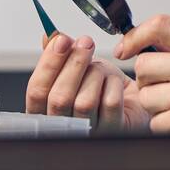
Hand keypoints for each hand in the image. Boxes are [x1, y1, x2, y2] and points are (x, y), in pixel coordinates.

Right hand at [26, 32, 150, 131]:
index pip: (36, 92)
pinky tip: (115, 81)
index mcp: (47, 112)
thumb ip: (60, 55)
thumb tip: (48, 36)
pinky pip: (109, 103)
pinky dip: (113, 84)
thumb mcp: (77, 68)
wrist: (132, 102)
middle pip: (59, 99)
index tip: (61, 40)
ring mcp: (88, 133)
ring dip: (95, 74)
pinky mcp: (113, 131)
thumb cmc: (100, 89)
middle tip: (86, 42)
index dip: (48, 64)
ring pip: (84, 102)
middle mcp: (64, 128)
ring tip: (101, 67)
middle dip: (73, 64)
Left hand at [113, 14, 169, 138]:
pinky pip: (154, 121)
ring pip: (145, 96)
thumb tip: (136, 44)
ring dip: (155, 105)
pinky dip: (164, 125)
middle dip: (148, 80)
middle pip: (143, 65)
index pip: (161, 25)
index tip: (124, 49)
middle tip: (169, 88)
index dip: (135, 35)